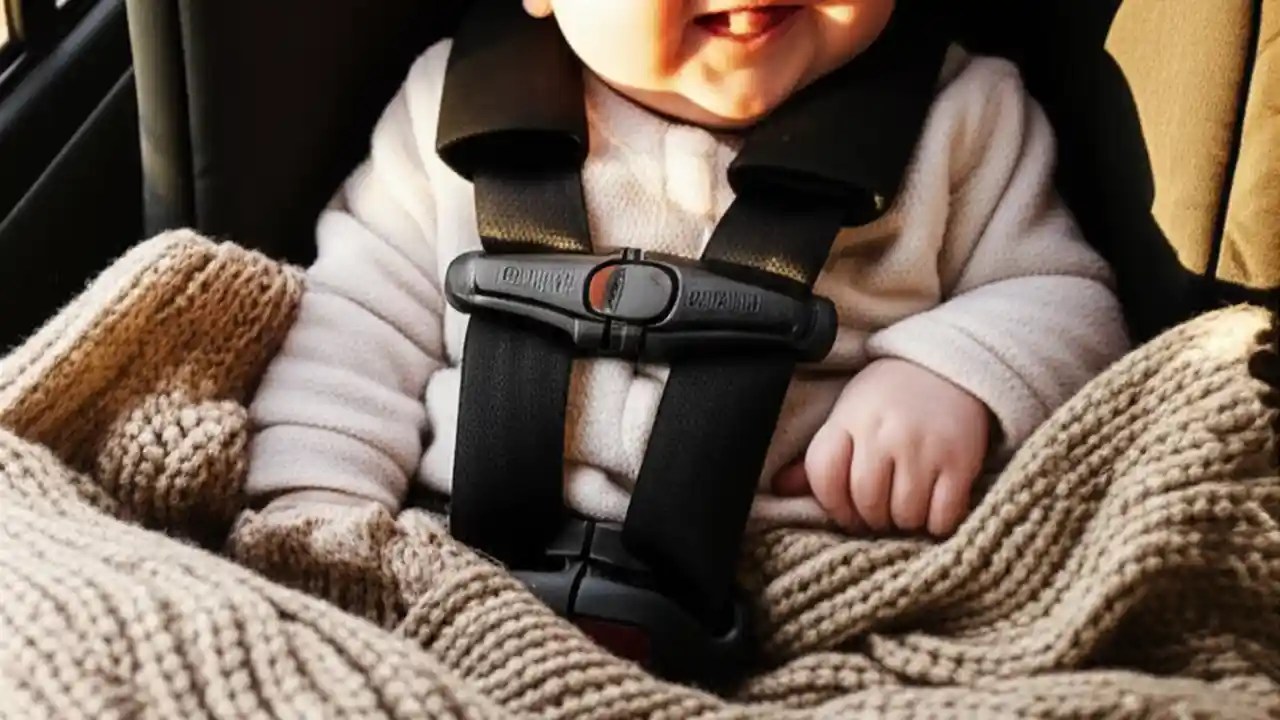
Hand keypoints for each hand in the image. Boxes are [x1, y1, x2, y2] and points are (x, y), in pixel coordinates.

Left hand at [772, 358, 989, 536]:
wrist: (948, 366)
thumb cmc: (889, 398)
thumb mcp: (848, 415)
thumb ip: (820, 456)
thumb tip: (780, 487)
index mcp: (849, 419)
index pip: (823, 475)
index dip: (831, 505)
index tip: (846, 511)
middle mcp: (884, 432)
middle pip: (866, 501)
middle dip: (870, 519)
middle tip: (880, 514)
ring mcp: (924, 447)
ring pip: (905, 514)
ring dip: (904, 523)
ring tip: (906, 509)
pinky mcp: (960, 460)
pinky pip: (943, 515)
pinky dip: (937, 524)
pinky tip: (933, 511)